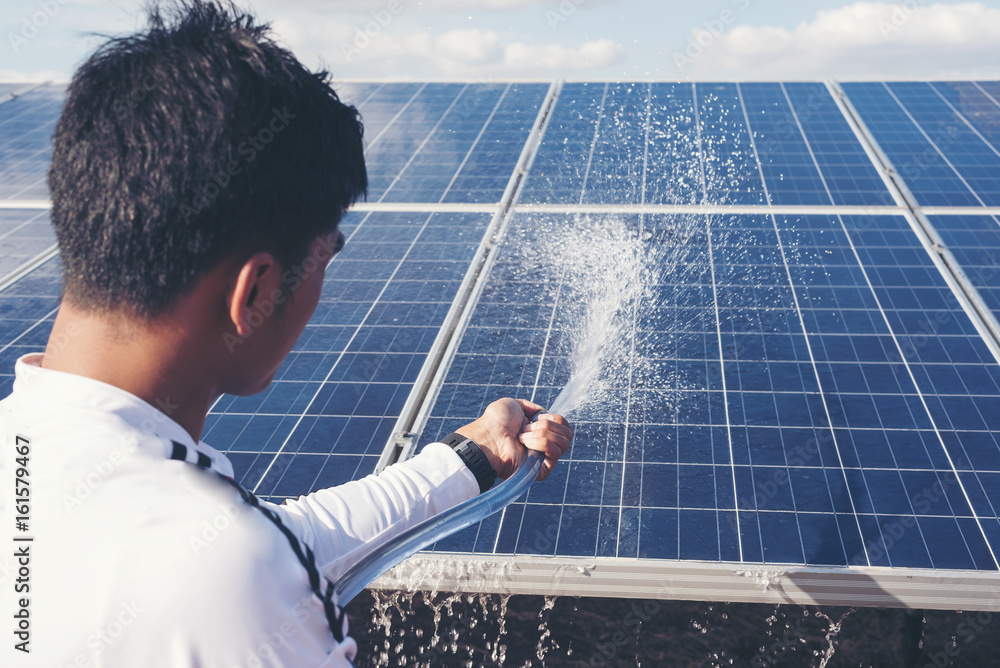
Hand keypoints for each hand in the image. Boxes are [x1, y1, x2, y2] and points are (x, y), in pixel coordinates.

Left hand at [455, 398, 571, 481]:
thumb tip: (543, 414)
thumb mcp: (514, 404)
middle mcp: (545, 445)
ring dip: (543, 433)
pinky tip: (524, 442)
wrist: (489, 436)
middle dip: (549, 425)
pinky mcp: (542, 469)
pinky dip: (541, 442)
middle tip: (528, 427)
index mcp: (540, 432)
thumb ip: (532, 408)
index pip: (565, 426)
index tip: (539, 417)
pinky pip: (555, 451)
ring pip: (564, 442)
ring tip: (523, 435)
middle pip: (568, 434)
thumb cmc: (496, 421)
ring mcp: (544, 458)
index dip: (556, 419)